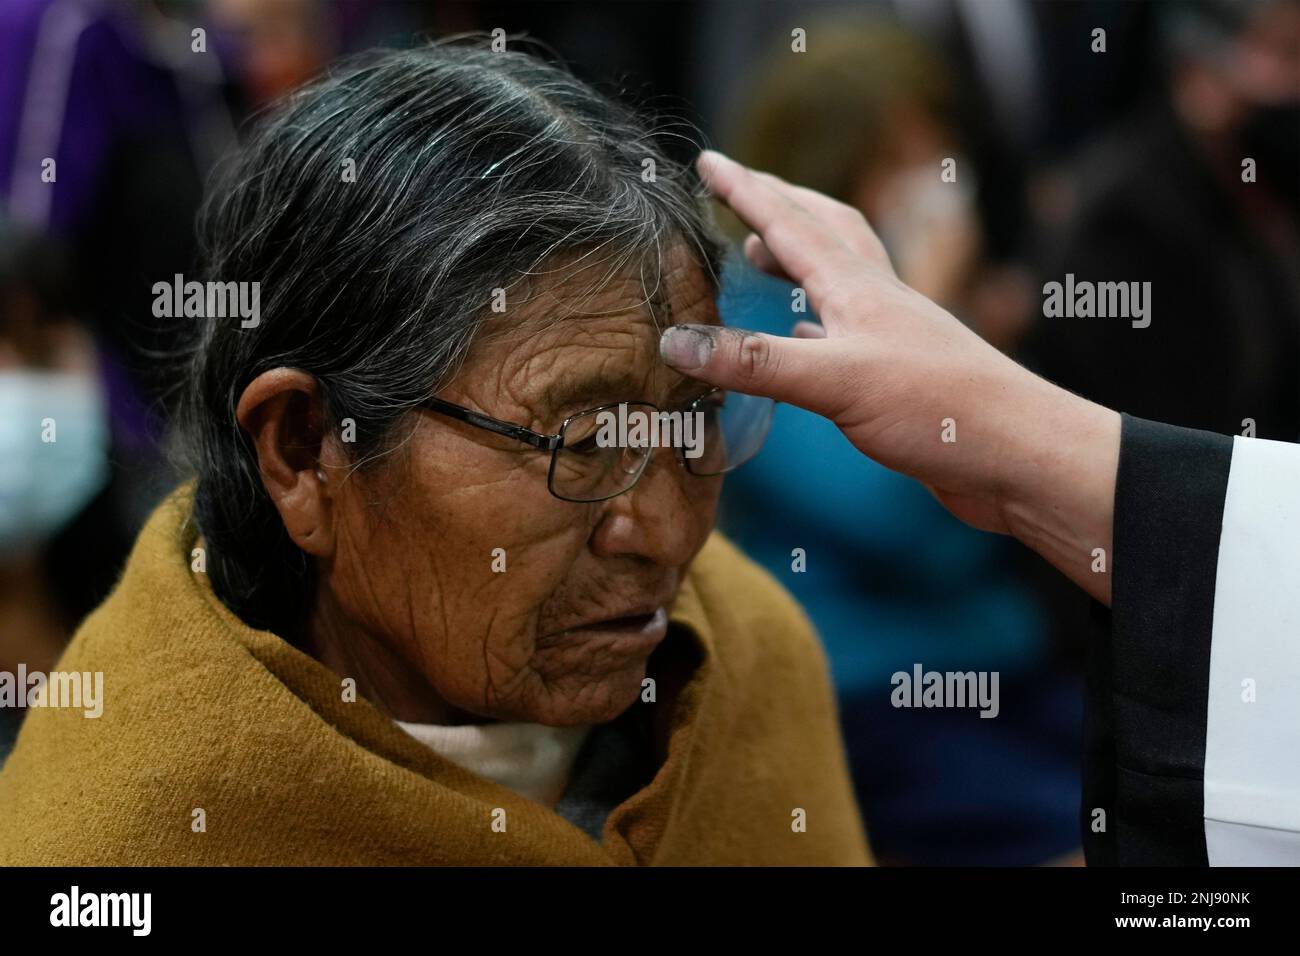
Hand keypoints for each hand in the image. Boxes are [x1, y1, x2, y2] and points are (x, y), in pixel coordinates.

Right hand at [661, 151, 1120, 602]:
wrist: (1018, 457)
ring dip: (798, 255)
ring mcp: (889, 336)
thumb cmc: (940, 410)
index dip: (744, 191)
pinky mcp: (897, 376)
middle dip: (778, 204)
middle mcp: (874, 300)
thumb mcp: (836, 381)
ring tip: (762, 253)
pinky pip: (844, 330)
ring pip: (837, 275)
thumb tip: (676, 340)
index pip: (788, 224)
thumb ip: (755, 362)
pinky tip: (802, 333)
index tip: (707, 161)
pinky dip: (813, 319)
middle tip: (740, 188)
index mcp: (856, 288)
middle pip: (824, 230)